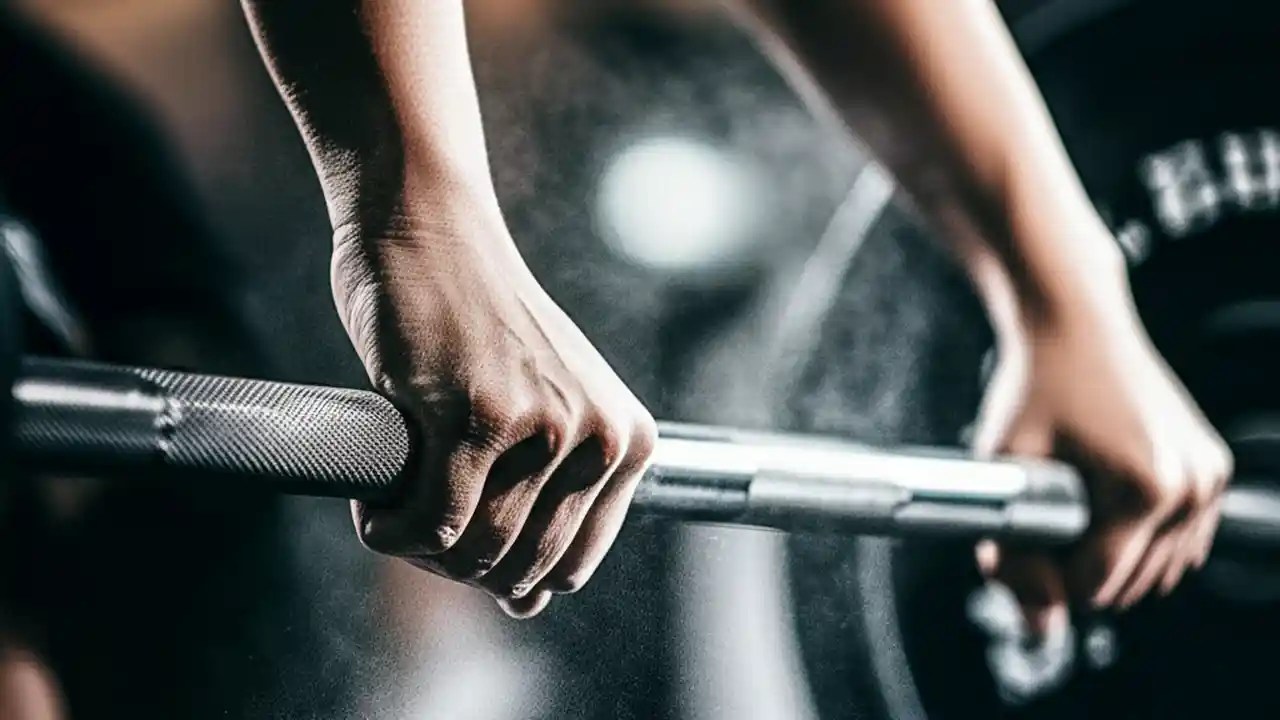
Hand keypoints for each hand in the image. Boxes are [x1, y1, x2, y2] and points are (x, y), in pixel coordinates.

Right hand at [331, 195, 656, 617]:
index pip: (571, 566)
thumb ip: (553, 492)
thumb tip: (530, 604)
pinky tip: (374, 505)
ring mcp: (541, 426)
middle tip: (413, 530)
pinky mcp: (475, 415)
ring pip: (472, 553)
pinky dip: (389, 531)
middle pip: (519, 568)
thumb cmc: (479, 320)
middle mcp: (597, 437)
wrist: (431, 226)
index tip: (462, 549)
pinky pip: (429, 524)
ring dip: (419, 552)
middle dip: (456, 569)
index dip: (508, 578)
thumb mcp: (547, 402)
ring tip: (393, 515)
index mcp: (628, 441)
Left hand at [972, 285, 1231, 637]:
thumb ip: (1014, 555)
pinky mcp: (1212, 470)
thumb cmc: (1035, 387)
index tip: (1020, 539)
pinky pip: (1182, 544)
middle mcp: (1191, 486)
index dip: (1045, 574)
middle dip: (1077, 569)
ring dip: (1112, 560)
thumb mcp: (1007, 471)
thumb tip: (1037, 628)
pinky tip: (1104, 513)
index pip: (1095, 587)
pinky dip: (1143, 543)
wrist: (1073, 323)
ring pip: (1160, 573)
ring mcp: (1209, 478)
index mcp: (1147, 489)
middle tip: (1040, 520)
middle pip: (1129, 587)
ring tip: (1070, 508)